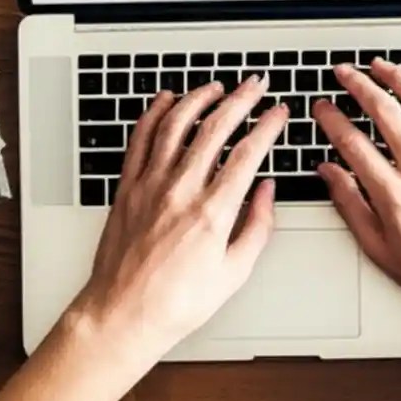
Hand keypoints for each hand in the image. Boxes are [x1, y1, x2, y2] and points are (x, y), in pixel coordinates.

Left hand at [67, 76, 289, 363]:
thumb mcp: (233, 273)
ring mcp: (149, 186)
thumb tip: (266, 192)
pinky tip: (165, 101)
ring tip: (215, 87)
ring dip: (198, 98)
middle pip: (214, 128)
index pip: (248, 153)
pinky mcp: (126, 188)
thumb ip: (257, 227)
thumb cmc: (175, 303)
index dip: (268, 126)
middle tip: (255, 86)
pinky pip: (140, 140)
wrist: (122, 314)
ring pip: (175, 125)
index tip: (278, 113)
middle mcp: (180, 191)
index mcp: (212, 213)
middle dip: (240, 100)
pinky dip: (153, 114)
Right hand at [312, 59, 400, 332]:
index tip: (321, 108)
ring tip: (379, 65)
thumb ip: (349, 204)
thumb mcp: (378, 248)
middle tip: (343, 73)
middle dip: (357, 85)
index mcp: (394, 195)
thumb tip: (327, 172)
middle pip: (384, 112)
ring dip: (396, 76)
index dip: (331, 119)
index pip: (352, 142)